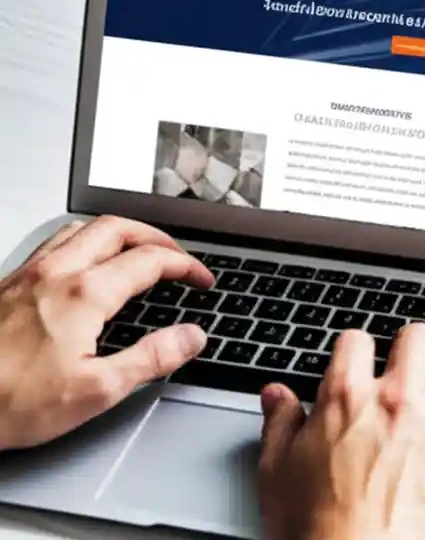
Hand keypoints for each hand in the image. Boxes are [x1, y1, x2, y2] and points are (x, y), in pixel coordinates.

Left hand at [0, 216, 212, 450]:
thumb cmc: (7, 402)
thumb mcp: (96, 390)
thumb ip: (151, 358)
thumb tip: (190, 337)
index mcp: (84, 294)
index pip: (150, 260)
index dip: (184, 266)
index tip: (200, 279)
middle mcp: (55, 273)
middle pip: (116, 228)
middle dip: (154, 236)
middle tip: (175, 254)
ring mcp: (27, 276)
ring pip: (80, 230)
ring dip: (117, 233)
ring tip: (134, 250)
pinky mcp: (6, 286)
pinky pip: (52, 245)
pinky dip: (83, 244)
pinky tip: (82, 266)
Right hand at [258, 325, 424, 539]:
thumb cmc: (317, 530)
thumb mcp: (277, 472)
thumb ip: (279, 424)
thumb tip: (276, 395)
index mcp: (346, 399)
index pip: (356, 341)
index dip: (356, 348)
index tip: (358, 359)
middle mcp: (396, 402)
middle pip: (417, 339)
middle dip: (411, 345)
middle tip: (407, 359)